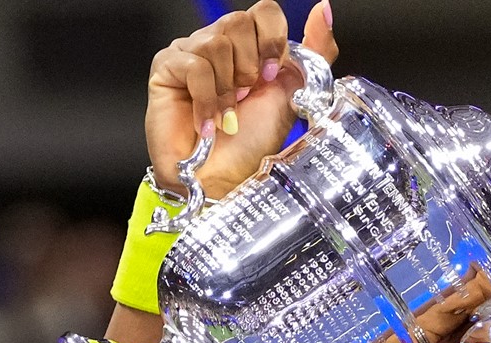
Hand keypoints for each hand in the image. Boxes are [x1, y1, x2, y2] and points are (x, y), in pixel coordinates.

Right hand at [145, 0, 338, 198]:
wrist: (223, 178)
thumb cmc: (252, 143)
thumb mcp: (295, 93)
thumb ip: (314, 52)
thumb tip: (325, 10)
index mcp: (252, 47)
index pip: (265, 11)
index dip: (272, 42)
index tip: (272, 75)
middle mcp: (220, 44)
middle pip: (239, 21)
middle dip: (251, 67)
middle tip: (246, 97)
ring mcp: (190, 52)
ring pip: (215, 43)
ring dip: (228, 89)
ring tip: (227, 114)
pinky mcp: (166, 68)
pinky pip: (194, 65)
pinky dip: (208, 99)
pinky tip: (209, 122)